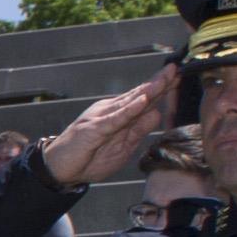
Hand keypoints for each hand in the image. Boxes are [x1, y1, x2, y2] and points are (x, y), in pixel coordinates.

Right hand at [40, 65, 179, 187]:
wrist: (59, 167)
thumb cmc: (88, 157)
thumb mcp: (122, 147)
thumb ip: (138, 130)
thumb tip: (157, 114)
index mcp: (119, 115)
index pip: (143, 99)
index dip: (161, 88)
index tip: (178, 77)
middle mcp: (111, 111)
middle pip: (139, 95)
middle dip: (158, 82)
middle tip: (176, 69)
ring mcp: (102, 118)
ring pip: (129, 102)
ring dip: (148, 91)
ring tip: (165, 79)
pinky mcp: (94, 129)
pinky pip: (115, 119)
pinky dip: (129, 110)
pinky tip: (142, 101)